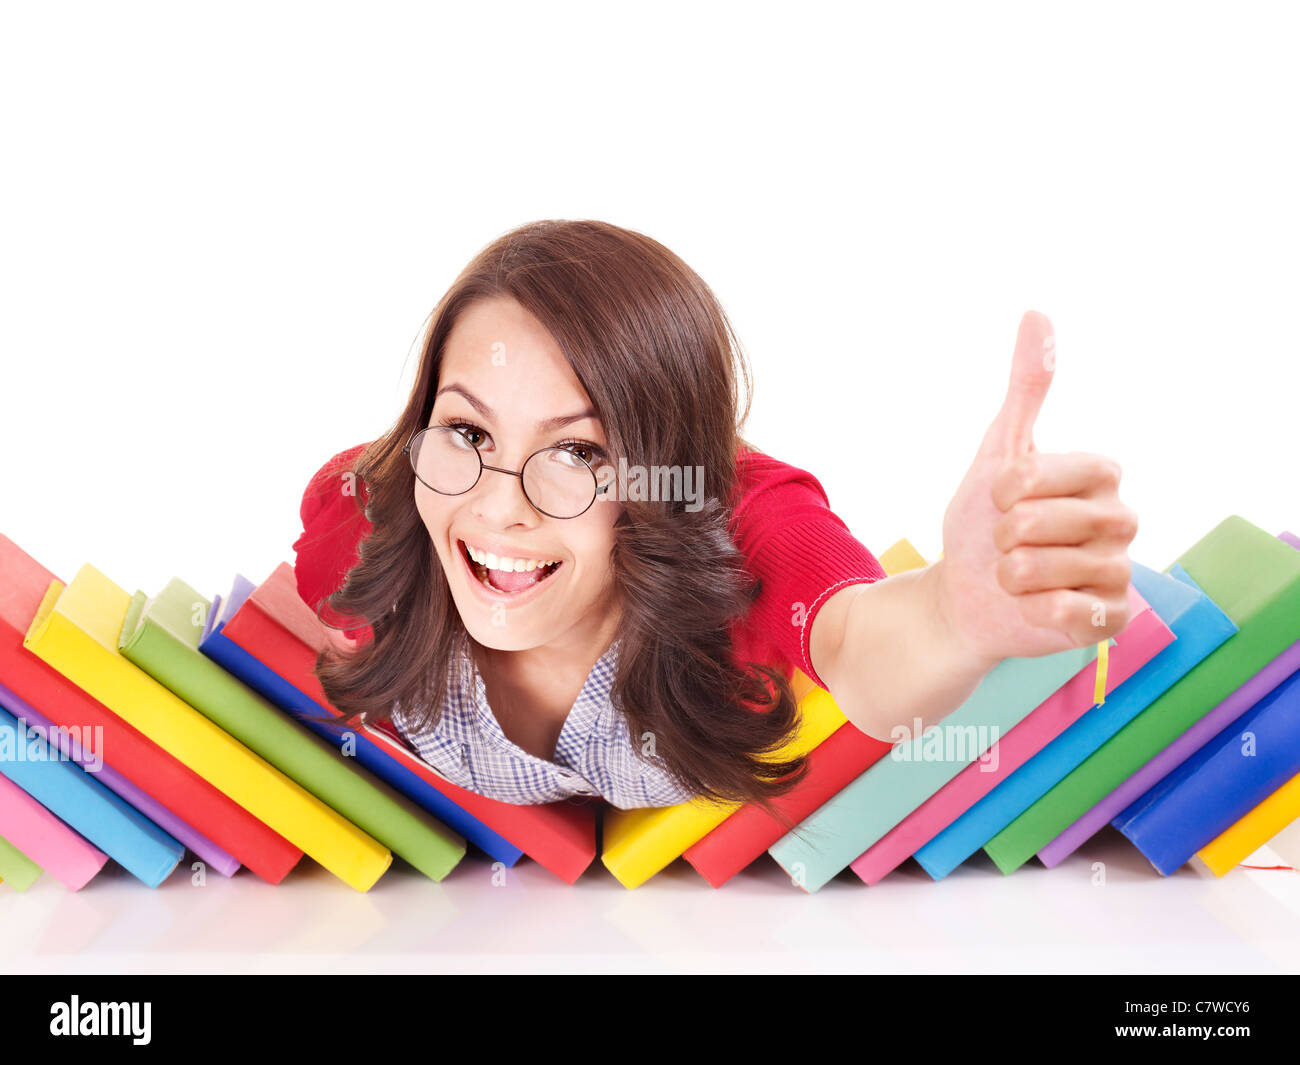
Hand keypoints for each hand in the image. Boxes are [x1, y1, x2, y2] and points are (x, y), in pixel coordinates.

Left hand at [933, 310, 1138, 668]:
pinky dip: (1037, 611)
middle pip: (1043, 522)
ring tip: (1018, 576)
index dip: (1008, 490)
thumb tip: (1036, 312)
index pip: (1046, 473)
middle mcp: (1121, 519)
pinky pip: (1073, 612)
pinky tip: (1035, 607)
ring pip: (1051, 569)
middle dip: (1005, 535)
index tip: (1002, 499)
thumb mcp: (998, 450)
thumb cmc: (984, 522)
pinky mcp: (1113, 617)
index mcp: (1100, 474)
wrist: (966, 596)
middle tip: (1008, 544)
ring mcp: (1121, 569)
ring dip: (1013, 576)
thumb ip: (1026, 387)